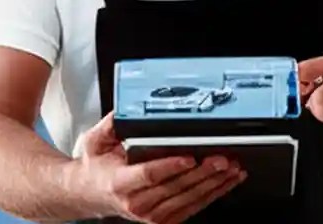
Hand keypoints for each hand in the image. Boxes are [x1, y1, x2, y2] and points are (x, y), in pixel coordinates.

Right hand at [71, 113, 246, 223]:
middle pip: (175, 187)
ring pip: (189, 198)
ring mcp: (152, 215)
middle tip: (221, 157)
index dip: (171, 167)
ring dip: (213, 183)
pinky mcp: (165, 219)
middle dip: (202, 172)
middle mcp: (137, 203)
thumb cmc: (97, 168)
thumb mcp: (94, 141)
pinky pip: (193, 207)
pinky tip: (226, 181)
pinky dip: (213, 194)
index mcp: (120, 182)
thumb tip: (123, 110)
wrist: (92, 194)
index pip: (149, 175)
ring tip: (231, 168)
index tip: (189, 157)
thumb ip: (109, 125)